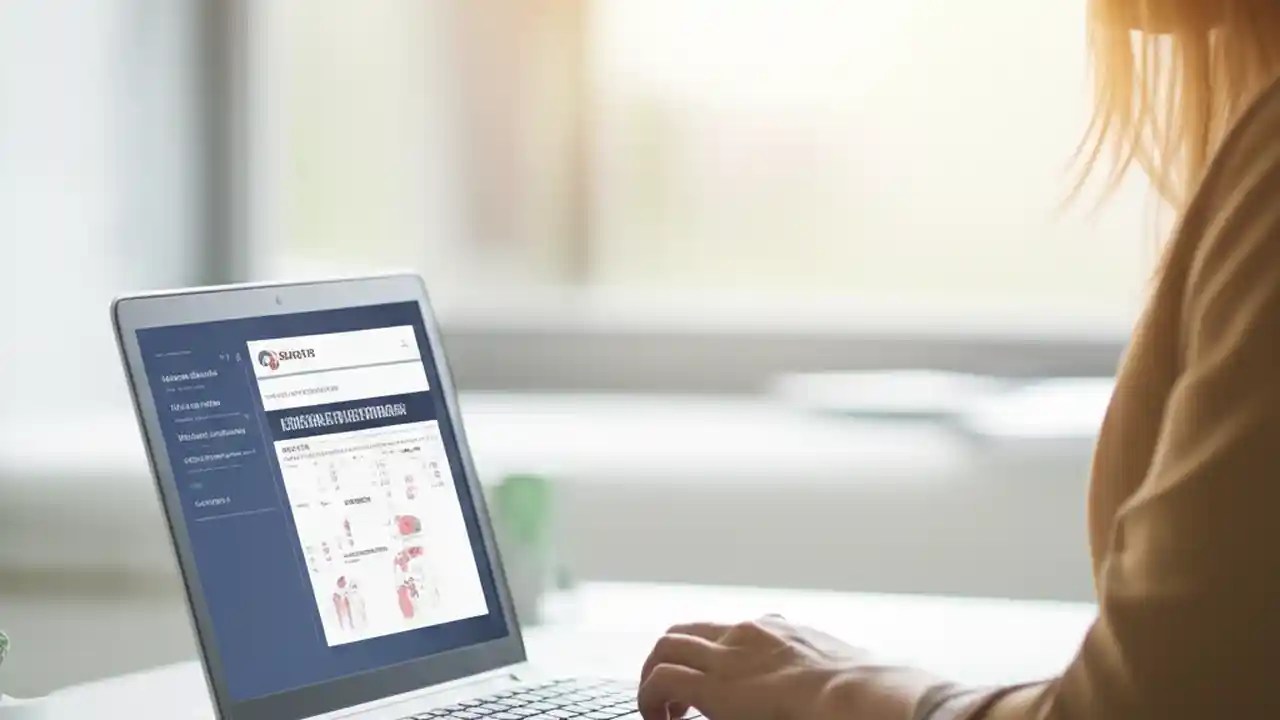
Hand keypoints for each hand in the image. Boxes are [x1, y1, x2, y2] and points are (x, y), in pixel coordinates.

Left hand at [638, 615, 938, 719]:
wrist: (864, 696)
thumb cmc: (865, 692)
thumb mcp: (840, 671)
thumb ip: (820, 670)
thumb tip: (837, 686)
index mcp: (779, 632)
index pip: (735, 631)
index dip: (714, 654)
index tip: (715, 679)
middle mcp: (748, 634)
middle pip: (690, 630)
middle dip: (673, 657)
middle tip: (676, 696)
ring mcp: (728, 655)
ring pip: (668, 646)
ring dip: (655, 675)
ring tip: (662, 710)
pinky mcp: (713, 686)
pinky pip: (662, 680)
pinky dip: (650, 698)